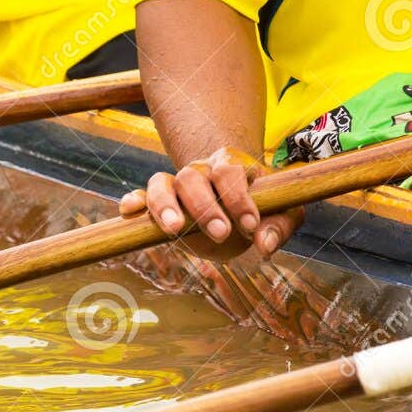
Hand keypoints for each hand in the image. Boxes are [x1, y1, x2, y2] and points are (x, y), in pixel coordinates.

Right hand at [118, 146, 303, 258]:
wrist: (235, 212)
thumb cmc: (260, 209)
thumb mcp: (281, 214)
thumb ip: (278, 226)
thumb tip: (264, 245)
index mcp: (230, 166)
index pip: (229, 172)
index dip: (238, 197)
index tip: (249, 224)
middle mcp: (199, 171)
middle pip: (192, 177)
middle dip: (205, 207)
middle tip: (220, 233)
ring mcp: (176, 186)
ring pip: (162, 183)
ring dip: (165, 205)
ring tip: (174, 229)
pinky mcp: (158, 203)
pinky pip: (141, 196)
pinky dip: (134, 202)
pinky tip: (130, 211)